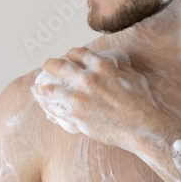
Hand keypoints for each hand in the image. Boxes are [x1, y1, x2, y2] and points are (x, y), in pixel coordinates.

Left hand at [30, 47, 180, 149]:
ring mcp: (79, 100)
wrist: (142, 128)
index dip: (70, 54)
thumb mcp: (133, 76)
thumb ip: (118, 66)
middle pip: (58, 67)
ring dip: (42, 87)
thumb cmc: (141, 102)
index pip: (77, 53)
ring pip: (50, 89)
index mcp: (102, 67)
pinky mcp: (76, 118)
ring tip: (39, 88)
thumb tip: (111, 62)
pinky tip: (45, 106)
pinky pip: (55, 111)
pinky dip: (48, 107)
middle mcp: (88, 80)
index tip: (68, 57)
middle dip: (49, 65)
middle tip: (46, 67)